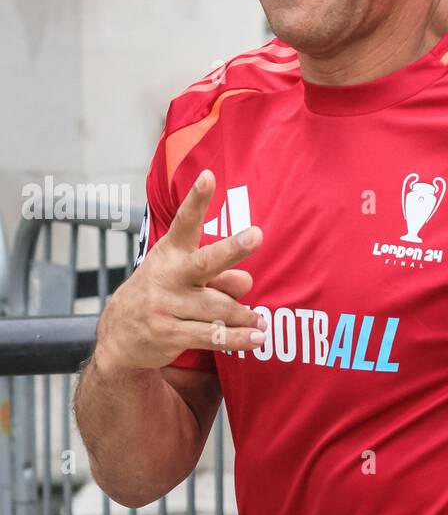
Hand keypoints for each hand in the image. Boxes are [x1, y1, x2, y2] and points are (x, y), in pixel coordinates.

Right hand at [94, 170, 264, 375]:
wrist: (118, 337)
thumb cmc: (161, 297)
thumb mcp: (183, 279)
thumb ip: (218, 277)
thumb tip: (247, 281)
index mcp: (170, 253)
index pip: (185, 223)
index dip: (196, 200)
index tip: (209, 176)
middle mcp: (168, 276)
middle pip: (205, 262)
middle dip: (232, 248)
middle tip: (256, 234)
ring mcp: (166, 305)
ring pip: (218, 308)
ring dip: (244, 316)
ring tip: (261, 322)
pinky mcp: (169, 334)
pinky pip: (211, 335)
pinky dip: (237, 338)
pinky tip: (257, 338)